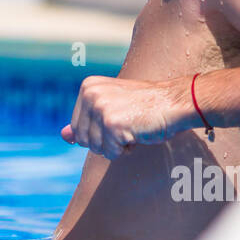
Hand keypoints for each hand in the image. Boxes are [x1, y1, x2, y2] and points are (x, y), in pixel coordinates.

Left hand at [60, 76, 188, 157]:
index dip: (97, 133)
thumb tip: (63, 137)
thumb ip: (86, 121)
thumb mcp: (112, 108)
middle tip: (127, 124)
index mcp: (87, 86)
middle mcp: (90, 94)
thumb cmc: (146, 106)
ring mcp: (100, 108)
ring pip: (96, 148)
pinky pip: (111, 153)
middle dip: (105, 141)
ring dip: (116, 146)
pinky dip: (125, 150)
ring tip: (132, 127)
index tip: (118, 118)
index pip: (76, 128)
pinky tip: (137, 133)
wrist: (176, 102)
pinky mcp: (112, 124)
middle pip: (83, 140)